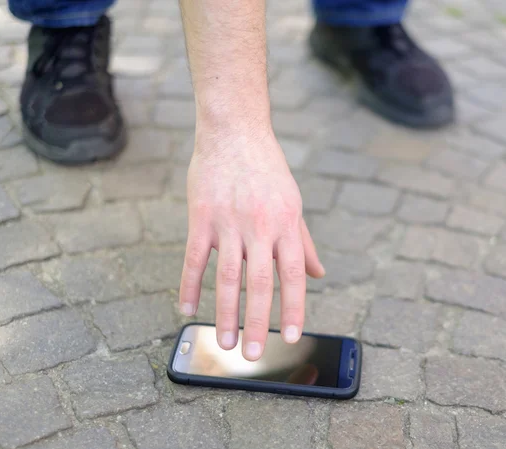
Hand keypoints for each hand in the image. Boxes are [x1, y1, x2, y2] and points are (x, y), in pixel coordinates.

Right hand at [179, 126, 324, 360]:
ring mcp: (229, 222)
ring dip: (225, 313)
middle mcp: (260, 227)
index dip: (293, 308)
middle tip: (254, 354)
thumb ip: (303, 242)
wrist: (235, 132)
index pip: (294, 275)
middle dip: (258, 322)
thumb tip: (319, 274)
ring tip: (225, 342)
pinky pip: (194, 257)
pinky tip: (186, 308)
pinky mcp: (201, 217)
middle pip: (259, 283)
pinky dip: (189, 284)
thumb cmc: (267, 170)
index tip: (291, 337)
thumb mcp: (293, 204)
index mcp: (286, 225)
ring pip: (226, 277)